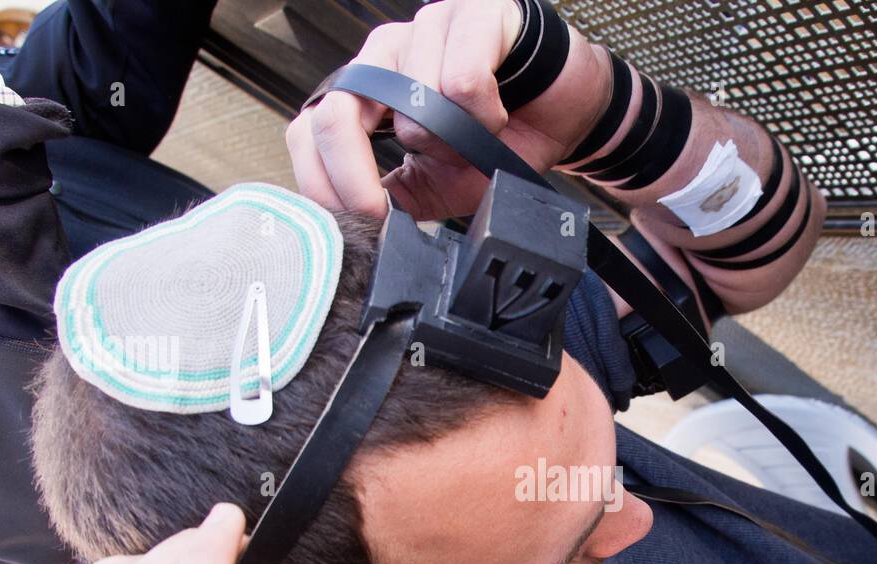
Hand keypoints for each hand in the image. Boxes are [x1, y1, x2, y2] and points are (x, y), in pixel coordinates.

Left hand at [286, 0, 610, 221]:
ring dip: (450, 142)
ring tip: (476, 139)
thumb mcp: (440, 187)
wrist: (565, 111)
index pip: (311, 128)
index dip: (321, 180)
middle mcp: (387, 55)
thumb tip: (360, 228)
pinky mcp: (472, 14)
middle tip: (383, 212)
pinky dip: (485, 114)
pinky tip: (499, 114)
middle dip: (355, 174)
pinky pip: (462, 79)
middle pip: (338, 110)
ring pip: (412, 104)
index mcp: (370, 91)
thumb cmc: (502, 139)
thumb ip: (398, 199)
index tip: (350, 223)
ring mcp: (425, 27)